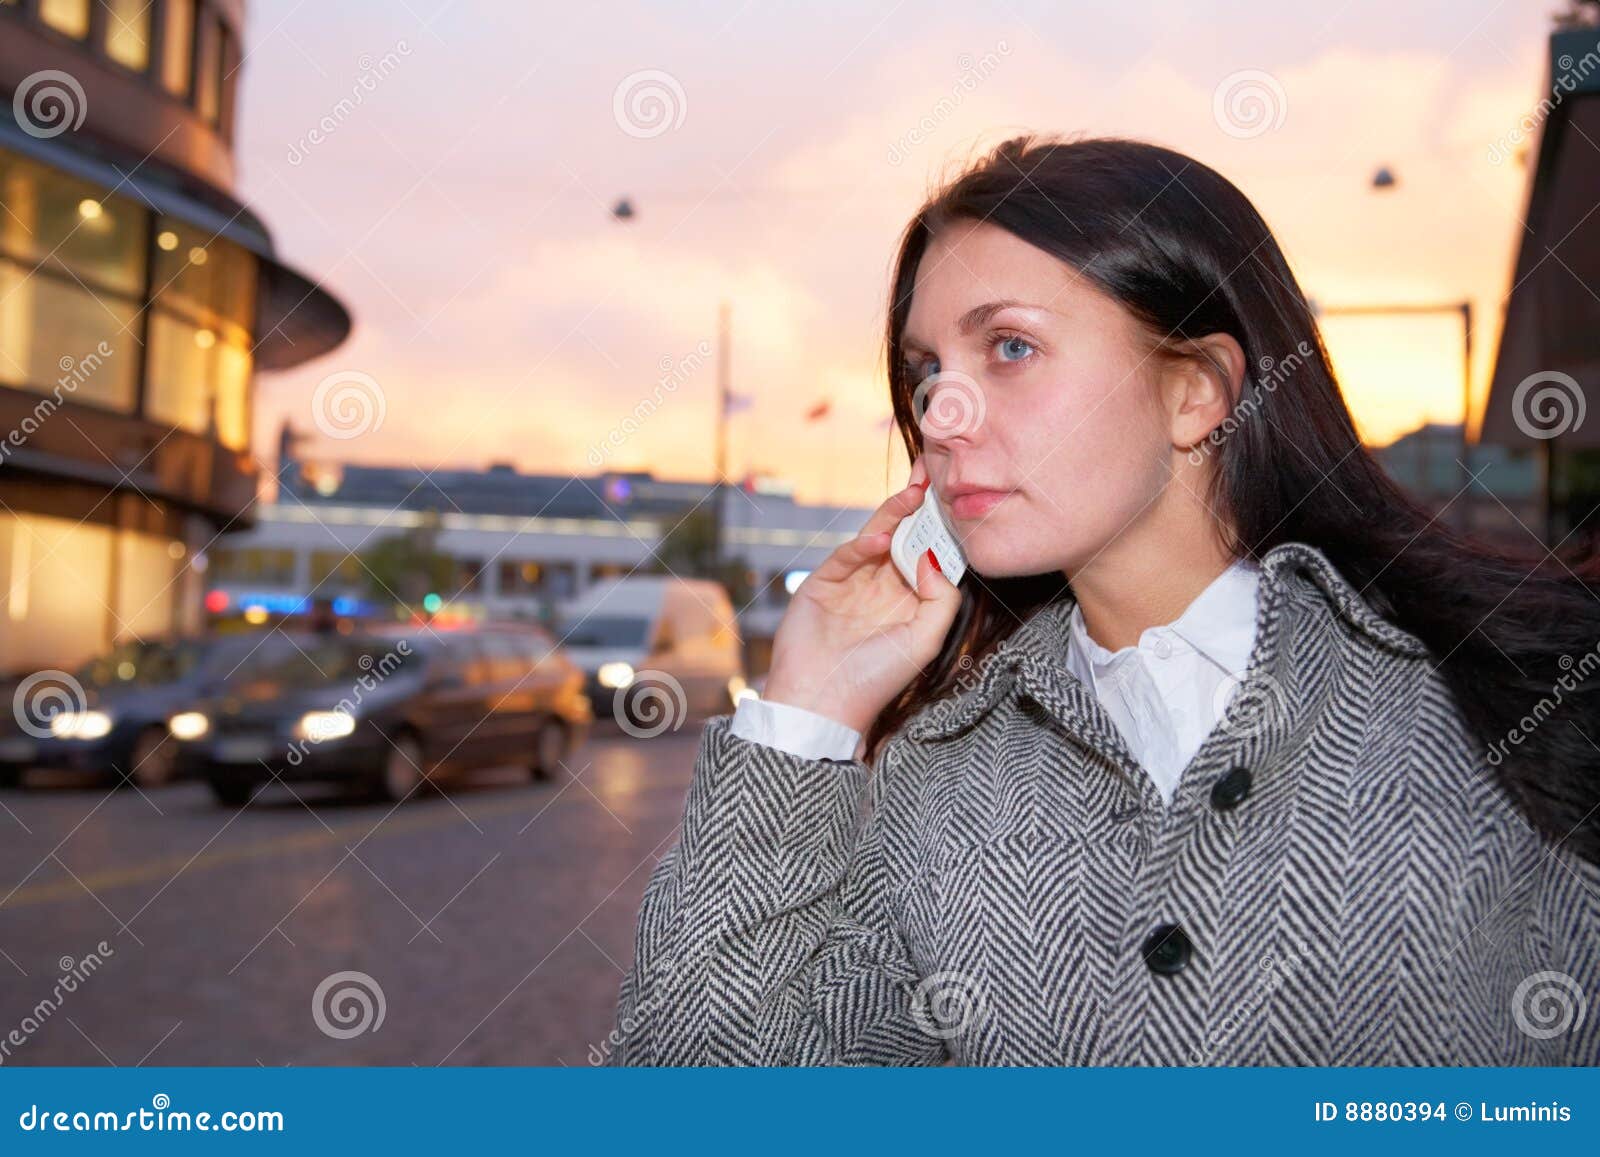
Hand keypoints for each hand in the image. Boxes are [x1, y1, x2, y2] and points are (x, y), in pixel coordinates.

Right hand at [761, 456, 962, 733]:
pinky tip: (880, 535)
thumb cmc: (875, 680)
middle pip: (905, 539)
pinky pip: (847, 555)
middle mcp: (884, 590)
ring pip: (877, 539)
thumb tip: (931, 557)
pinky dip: (863, 543)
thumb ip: (941, 599)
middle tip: (933, 475)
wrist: (819, 702)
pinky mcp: (823, 583)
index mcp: (912, 604)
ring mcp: (853, 584)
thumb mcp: (925, 641)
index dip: (942, 530)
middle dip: (919, 509)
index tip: (956, 500)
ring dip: (894, 515)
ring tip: (913, 492)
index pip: (930, 556)